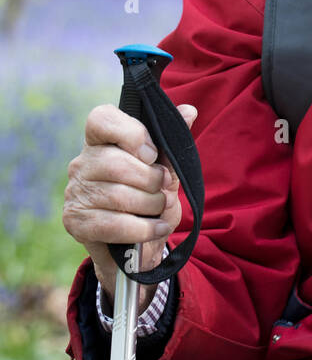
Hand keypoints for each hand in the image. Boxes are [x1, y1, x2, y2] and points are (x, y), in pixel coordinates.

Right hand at [63, 102, 197, 312]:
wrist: (139, 248)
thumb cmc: (151, 203)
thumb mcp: (167, 172)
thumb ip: (173, 142)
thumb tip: (189, 111)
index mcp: (102, 142)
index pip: (101, 119)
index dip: (129, 132)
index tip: (151, 153)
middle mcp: (82, 163)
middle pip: (116, 162)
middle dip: (151, 179)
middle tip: (162, 188)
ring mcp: (76, 193)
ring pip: (118, 195)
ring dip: (151, 205)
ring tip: (159, 210)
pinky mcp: (75, 222)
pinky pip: (115, 223)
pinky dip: (144, 229)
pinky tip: (157, 228)